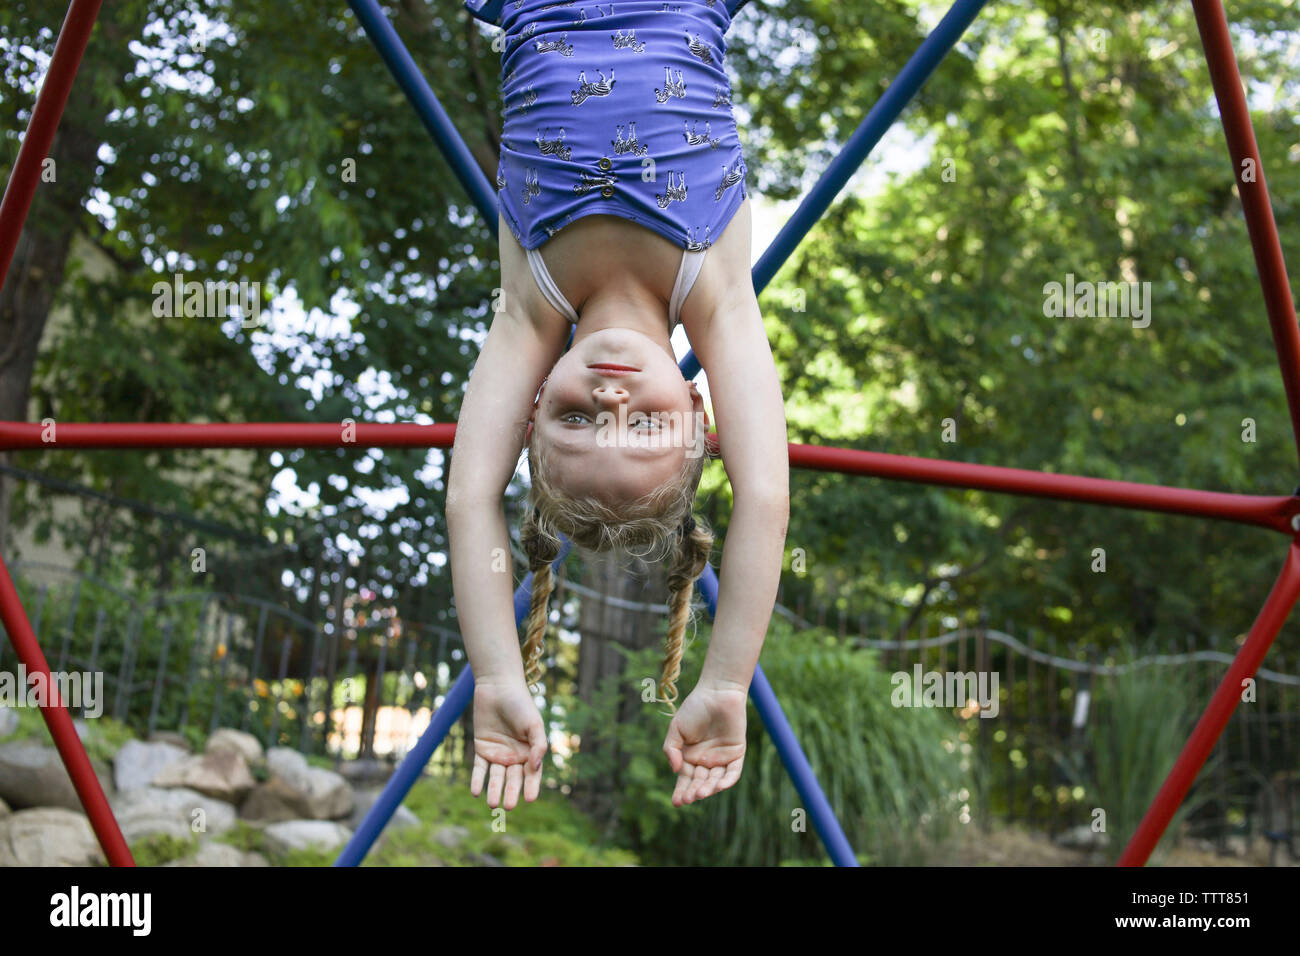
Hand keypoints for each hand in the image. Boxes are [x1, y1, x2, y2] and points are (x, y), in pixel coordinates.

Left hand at [469, 677, 546, 809]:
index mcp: (530, 752)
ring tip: (492, 804)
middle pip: (513, 778)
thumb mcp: (534, 723)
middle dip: (511, 792)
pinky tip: (475, 792)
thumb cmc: (520, 703)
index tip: (530, 799)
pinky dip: (477, 780)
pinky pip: (479, 768)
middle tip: (509, 806)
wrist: (498, 687)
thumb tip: (535, 767)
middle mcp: (515, 756)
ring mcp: (498, 754)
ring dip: (493, 790)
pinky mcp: (482, 749)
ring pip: (495, 777)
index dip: (532, 787)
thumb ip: (538, 745)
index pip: (532, 774)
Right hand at [662, 682, 747, 806]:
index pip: (686, 779)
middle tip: (688, 799)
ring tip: (700, 793)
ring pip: (715, 780)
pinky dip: (727, 780)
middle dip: (693, 792)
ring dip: (709, 789)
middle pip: (700, 782)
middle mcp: (706, 761)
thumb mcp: (676, 729)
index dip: (681, 791)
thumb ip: (672, 749)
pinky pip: (733, 772)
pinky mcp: (737, 753)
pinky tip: (718, 786)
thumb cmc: (694, 708)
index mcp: (690, 757)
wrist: (717, 692)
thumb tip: (675, 770)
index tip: (676, 802)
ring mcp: (722, 758)